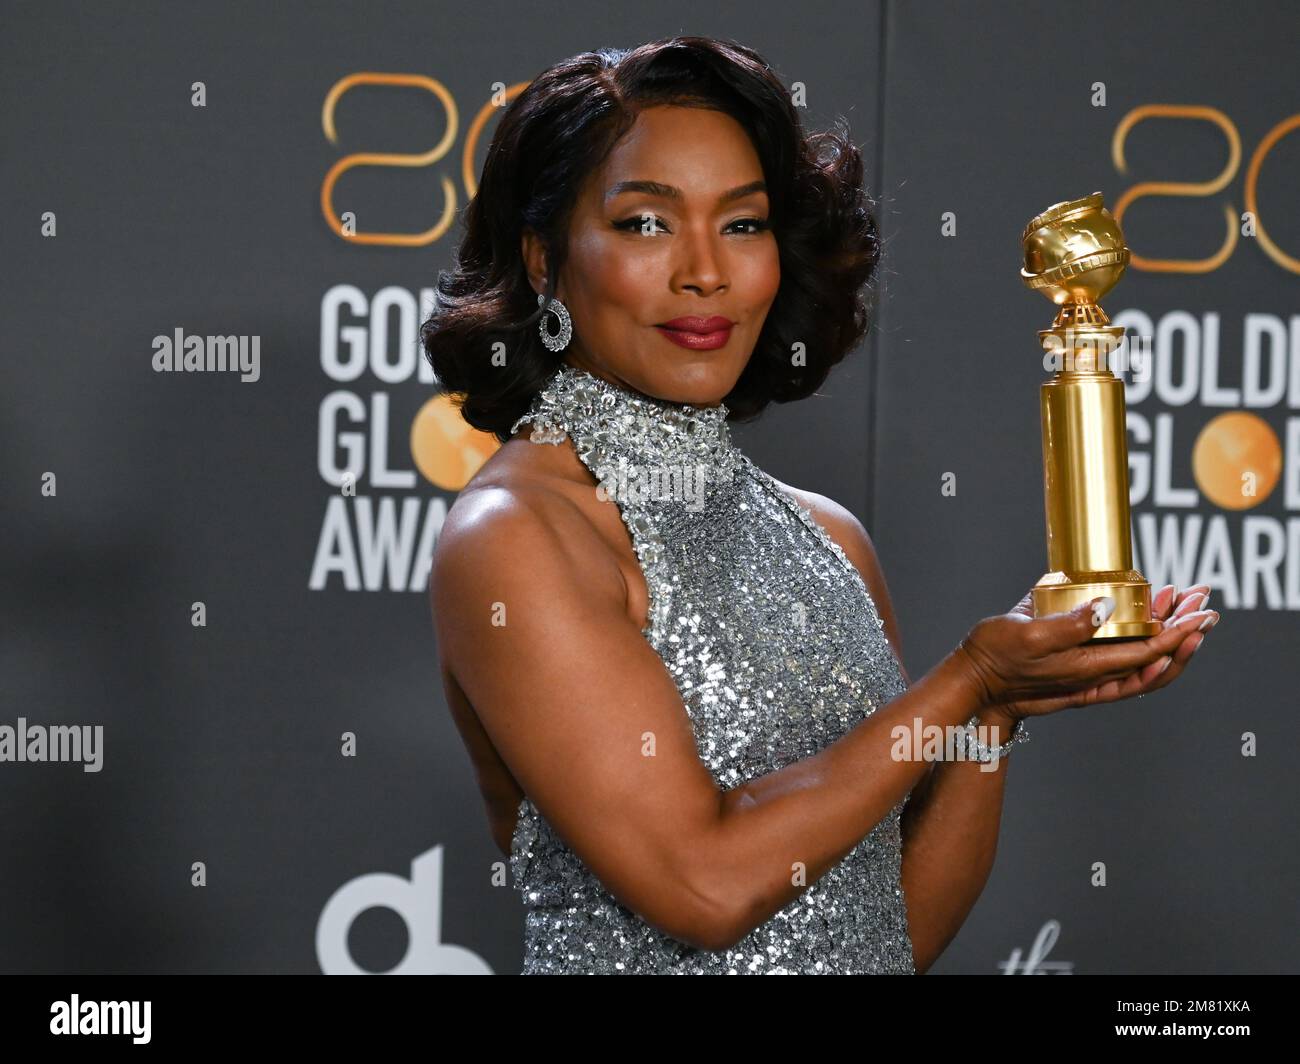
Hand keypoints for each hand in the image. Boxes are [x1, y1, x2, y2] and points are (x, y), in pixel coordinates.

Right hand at [955, 584, 1218, 721]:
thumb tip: (1105, 607)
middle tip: (1200, 601)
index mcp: (1087, 668)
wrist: (973, 681)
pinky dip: (1142, 639)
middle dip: (1183, 630)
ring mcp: (1087, 674)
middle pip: (1156, 659)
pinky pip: (1123, 658)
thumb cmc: (995, 656)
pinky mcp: (1077, 667)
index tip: (1199, 612)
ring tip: (1177, 602)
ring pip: (1143, 660)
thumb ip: (1069, 622)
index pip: (1148, 652)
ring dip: (1166, 633)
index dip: (1178, 632)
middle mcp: (1094, 675)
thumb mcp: (1028, 633)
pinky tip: (1141, 618)